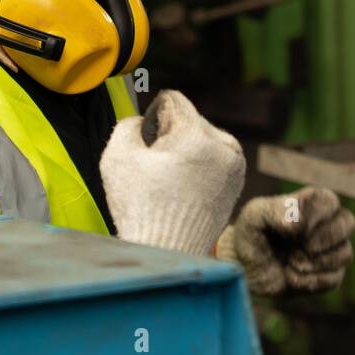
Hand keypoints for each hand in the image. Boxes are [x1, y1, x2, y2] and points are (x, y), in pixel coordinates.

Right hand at [101, 90, 244, 255]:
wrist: (167, 253)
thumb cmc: (142, 208)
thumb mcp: (116, 157)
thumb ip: (128, 123)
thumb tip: (144, 120)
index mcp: (199, 136)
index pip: (172, 100)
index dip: (151, 118)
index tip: (147, 146)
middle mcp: (225, 146)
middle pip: (188, 119)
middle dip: (169, 137)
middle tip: (157, 172)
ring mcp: (235, 165)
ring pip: (201, 138)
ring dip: (184, 151)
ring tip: (170, 183)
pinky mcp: (237, 182)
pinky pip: (212, 158)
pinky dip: (197, 167)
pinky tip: (183, 191)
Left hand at [217, 186, 354, 295]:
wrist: (245, 268)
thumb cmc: (251, 235)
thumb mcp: (255, 215)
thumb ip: (277, 210)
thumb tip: (300, 223)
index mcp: (311, 203)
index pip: (329, 201)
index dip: (314, 216)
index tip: (291, 229)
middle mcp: (326, 224)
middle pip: (349, 223)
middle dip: (324, 238)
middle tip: (300, 247)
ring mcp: (330, 251)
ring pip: (345, 253)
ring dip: (315, 262)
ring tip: (290, 262)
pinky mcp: (329, 276)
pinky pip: (335, 278)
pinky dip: (311, 281)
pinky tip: (290, 277)